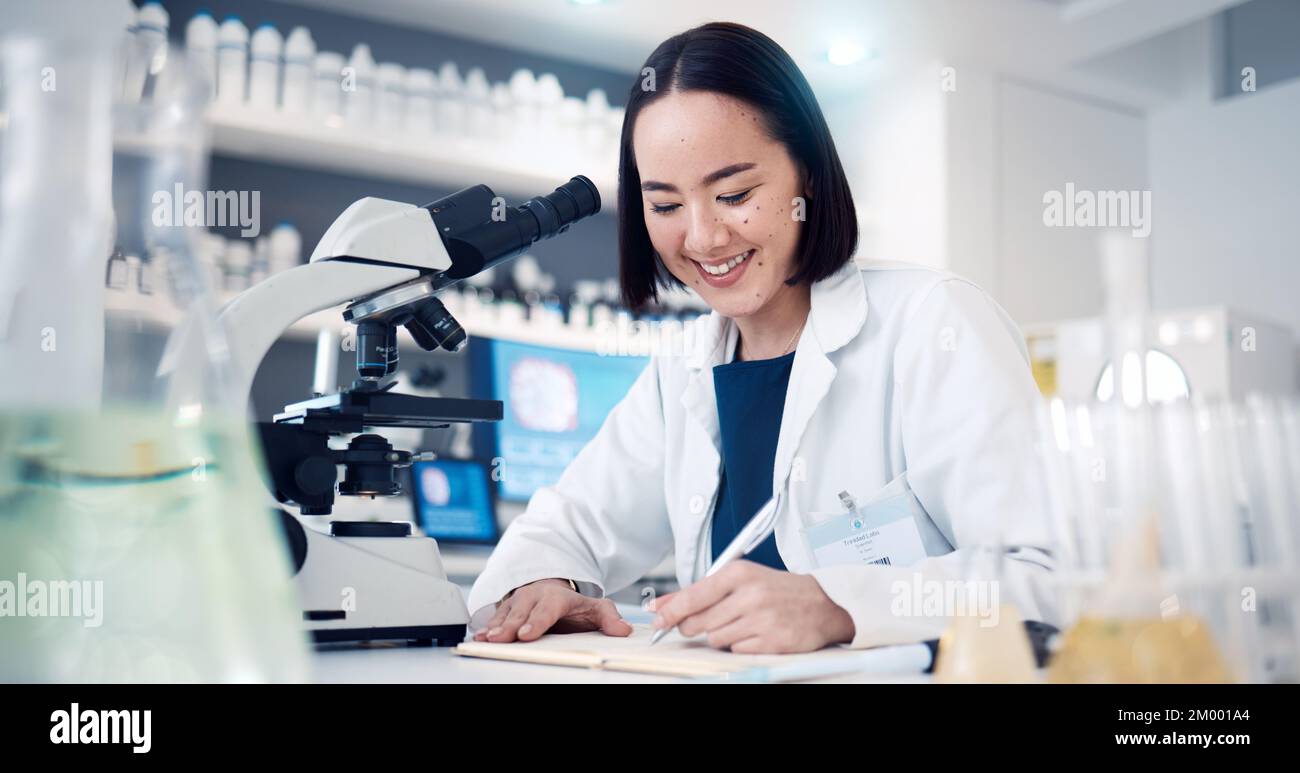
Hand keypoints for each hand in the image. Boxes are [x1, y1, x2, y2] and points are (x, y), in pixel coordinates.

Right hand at [473, 578, 633, 642]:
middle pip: (521, 612)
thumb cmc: (573, 603)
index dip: (536, 622)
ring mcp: (518, 602)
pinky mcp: (506, 609)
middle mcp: (534, 597)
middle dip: (510, 626)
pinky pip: (495, 617)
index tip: (527, 633)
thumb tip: (623, 629)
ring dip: (495, 627)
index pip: (547, 610)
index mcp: (556, 597)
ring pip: (505, 614)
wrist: (554, 589)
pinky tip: (479, 636)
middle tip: (502, 638)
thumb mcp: (595, 607)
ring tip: (486, 638)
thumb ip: (609, 618)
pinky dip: (487, 627)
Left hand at [649, 561, 854, 653]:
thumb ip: (700, 591)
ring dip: (720, 635)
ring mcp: (761, 621)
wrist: (822, 604)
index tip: (657, 620)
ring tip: (740, 623)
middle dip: (694, 625)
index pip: (693, 596)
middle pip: (698, 622)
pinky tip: (754, 633)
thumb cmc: (776, 589)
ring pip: (715, 638)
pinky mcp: (771, 642)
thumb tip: (662, 606)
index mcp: (738, 574)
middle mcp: (749, 596)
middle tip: (706, 620)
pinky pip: (735, 650)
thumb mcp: (740, 579)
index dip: (670, 612)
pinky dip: (739, 645)